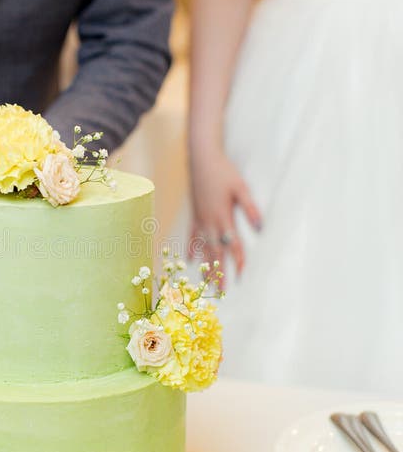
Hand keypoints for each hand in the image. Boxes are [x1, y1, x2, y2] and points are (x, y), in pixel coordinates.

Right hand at [189, 150, 261, 278]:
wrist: (201, 159)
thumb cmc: (223, 171)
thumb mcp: (241, 187)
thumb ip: (250, 208)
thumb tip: (261, 228)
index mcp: (222, 216)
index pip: (232, 244)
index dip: (239, 261)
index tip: (243, 277)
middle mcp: (209, 222)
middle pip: (215, 252)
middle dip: (219, 273)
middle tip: (221, 292)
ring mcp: (199, 220)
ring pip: (202, 248)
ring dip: (206, 267)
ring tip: (206, 284)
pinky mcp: (194, 215)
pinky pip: (192, 236)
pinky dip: (192, 250)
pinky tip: (191, 262)